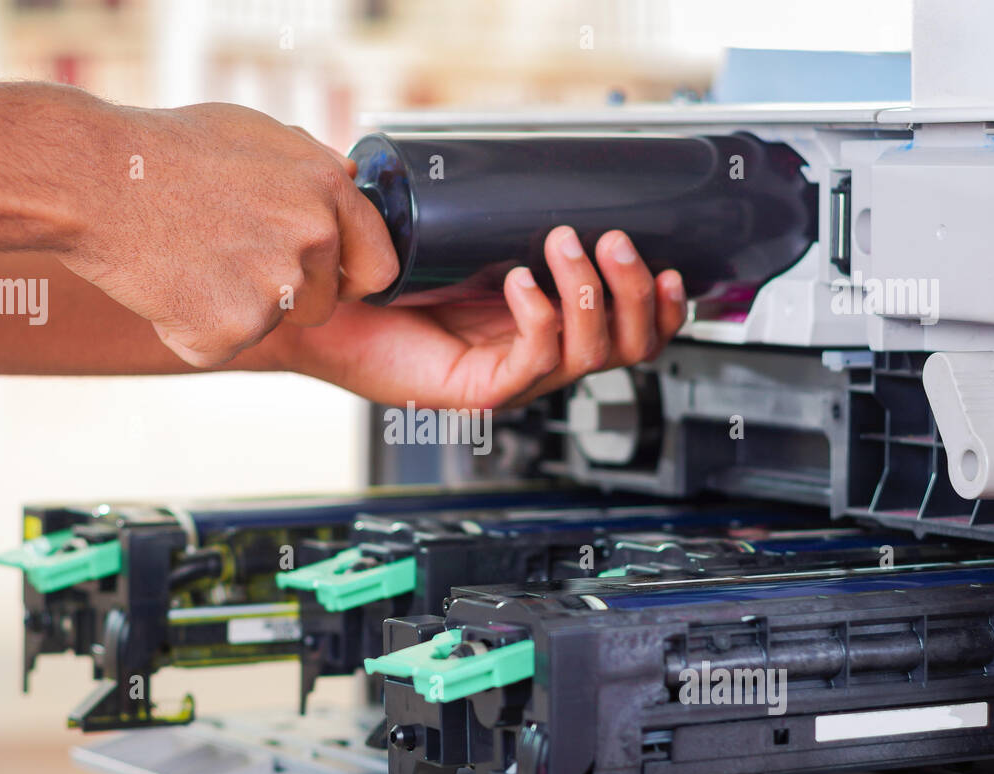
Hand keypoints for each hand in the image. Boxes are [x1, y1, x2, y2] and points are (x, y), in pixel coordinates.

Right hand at [58, 103, 397, 367]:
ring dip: (237, 310)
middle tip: (226, 255)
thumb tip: (351, 186)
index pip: (381, 266)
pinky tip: (166, 285)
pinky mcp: (229, 331)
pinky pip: (219, 347)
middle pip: (324, 305)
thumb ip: (315, 168)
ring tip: (192, 261)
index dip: (351, 277)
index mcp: (328, 191)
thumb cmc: (168, 151)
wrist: (93, 179)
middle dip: (285, 293)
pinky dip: (190, 330)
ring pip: (271, 326)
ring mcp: (273, 289)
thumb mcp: (257, 135)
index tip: (328, 278)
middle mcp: (312, 240)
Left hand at [272, 225, 685, 408]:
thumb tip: (529, 162)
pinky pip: (534, 362)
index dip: (661, 303)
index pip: (629, 328)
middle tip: (614, 241)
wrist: (322, 312)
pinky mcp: (478, 392)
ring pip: (590, 356)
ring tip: (562, 244)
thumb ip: (498, 212)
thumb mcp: (460, 236)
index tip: (670, 263)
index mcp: (545, 323)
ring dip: (590, 295)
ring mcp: (510, 377)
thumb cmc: (383, 277)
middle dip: (634, 292)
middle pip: (629, 347)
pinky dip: (539, 316)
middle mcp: (536, 355)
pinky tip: (516, 282)